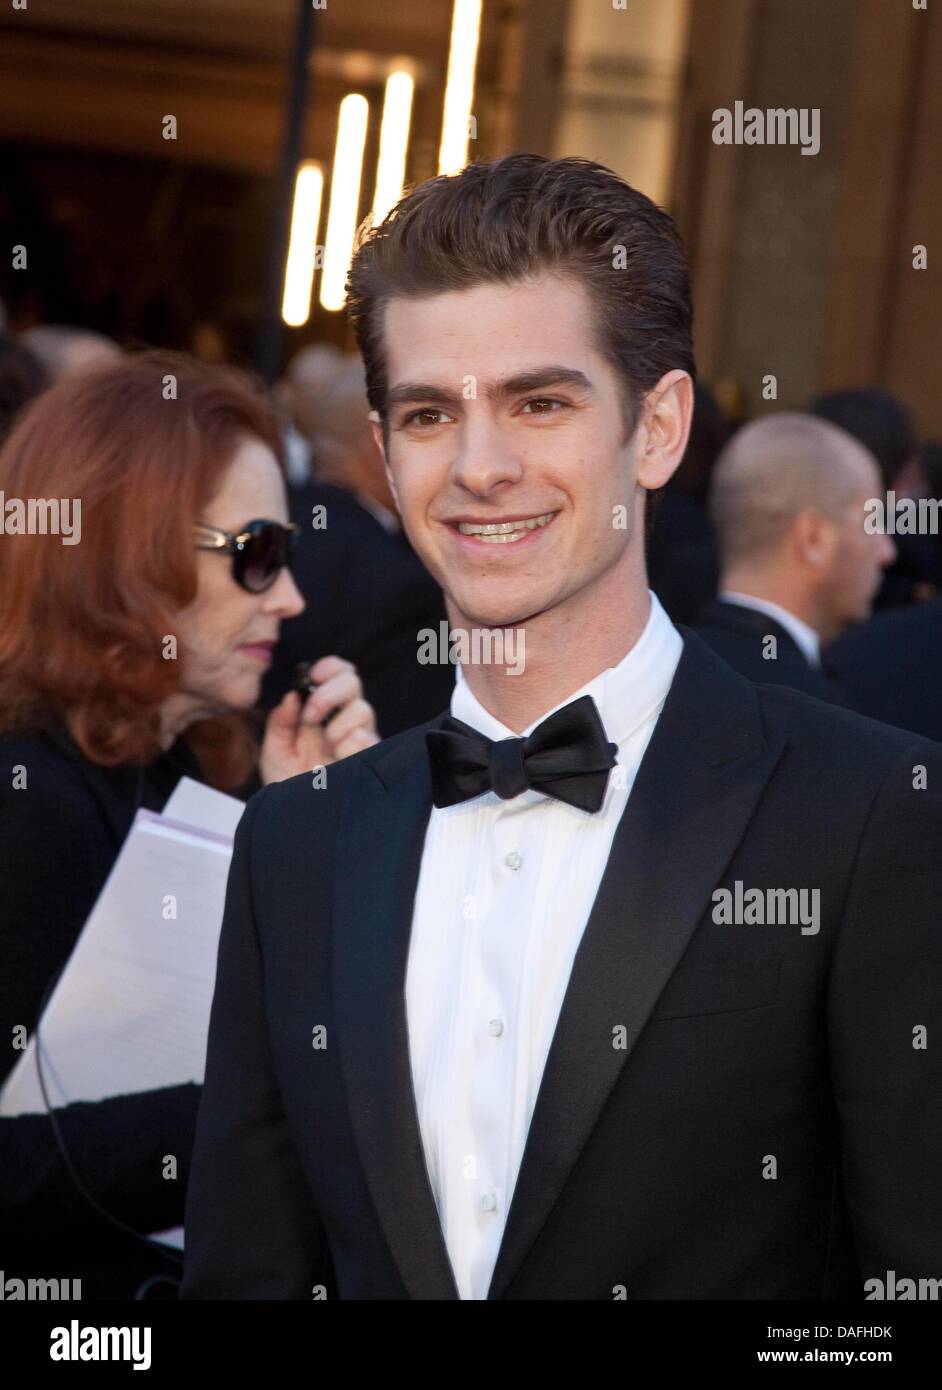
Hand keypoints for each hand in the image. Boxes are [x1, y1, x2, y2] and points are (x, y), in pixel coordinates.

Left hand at [259, 656, 379, 784]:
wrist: (295, 813)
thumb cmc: (287, 780)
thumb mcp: (275, 747)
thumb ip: (280, 720)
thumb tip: (293, 695)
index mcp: (324, 709)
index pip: (338, 674)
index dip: (330, 667)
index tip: (314, 676)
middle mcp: (344, 719)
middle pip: (353, 683)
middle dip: (330, 693)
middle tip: (310, 716)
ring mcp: (359, 737)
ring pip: (362, 709)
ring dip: (337, 725)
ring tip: (324, 746)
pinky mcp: (369, 757)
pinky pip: (366, 738)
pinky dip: (348, 744)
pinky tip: (337, 759)